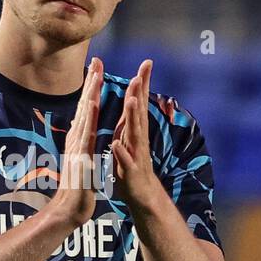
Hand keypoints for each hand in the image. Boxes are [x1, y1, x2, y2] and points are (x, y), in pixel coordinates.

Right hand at [48, 56, 102, 228]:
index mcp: (78, 138)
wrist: (69, 208)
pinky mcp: (80, 154)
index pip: (86, 108)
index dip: (91, 88)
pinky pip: (85, 132)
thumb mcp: (81, 158)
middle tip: (96, 60)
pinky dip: (88, 115)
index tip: (97, 69)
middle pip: (84, 105)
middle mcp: (75, 137)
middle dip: (91, 82)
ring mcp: (76, 145)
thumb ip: (81, 143)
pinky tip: (91, 101)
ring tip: (96, 73)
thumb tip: (81, 131)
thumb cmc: (77, 186)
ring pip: (84, 114)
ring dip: (90, 92)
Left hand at [111, 59, 166, 214]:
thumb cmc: (131, 166)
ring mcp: (136, 154)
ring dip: (133, 118)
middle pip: (138, 113)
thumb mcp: (128, 139)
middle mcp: (138, 139)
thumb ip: (129, 121)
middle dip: (139, 94)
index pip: (137, 103)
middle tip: (139, 75)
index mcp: (133, 130)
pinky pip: (124, 160)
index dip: (141, 84)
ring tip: (132, 101)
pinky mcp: (130, 171)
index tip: (146, 64)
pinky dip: (120, 152)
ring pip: (134, 133)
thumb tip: (132, 100)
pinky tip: (114, 144)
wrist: (141, 196)